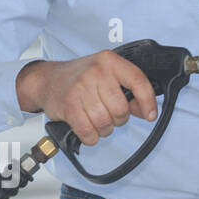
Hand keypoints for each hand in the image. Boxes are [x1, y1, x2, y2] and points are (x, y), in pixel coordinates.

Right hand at [16, 50, 158, 146]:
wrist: (47, 79)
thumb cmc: (81, 78)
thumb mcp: (108, 75)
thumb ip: (129, 90)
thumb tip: (146, 111)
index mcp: (111, 61)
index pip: (138, 81)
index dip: (148, 101)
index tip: (151, 115)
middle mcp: (96, 72)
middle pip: (121, 108)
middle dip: (120, 119)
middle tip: (111, 115)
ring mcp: (81, 88)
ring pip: (105, 122)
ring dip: (105, 129)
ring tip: (99, 122)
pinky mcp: (68, 105)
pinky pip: (88, 131)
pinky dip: (92, 137)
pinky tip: (90, 131)